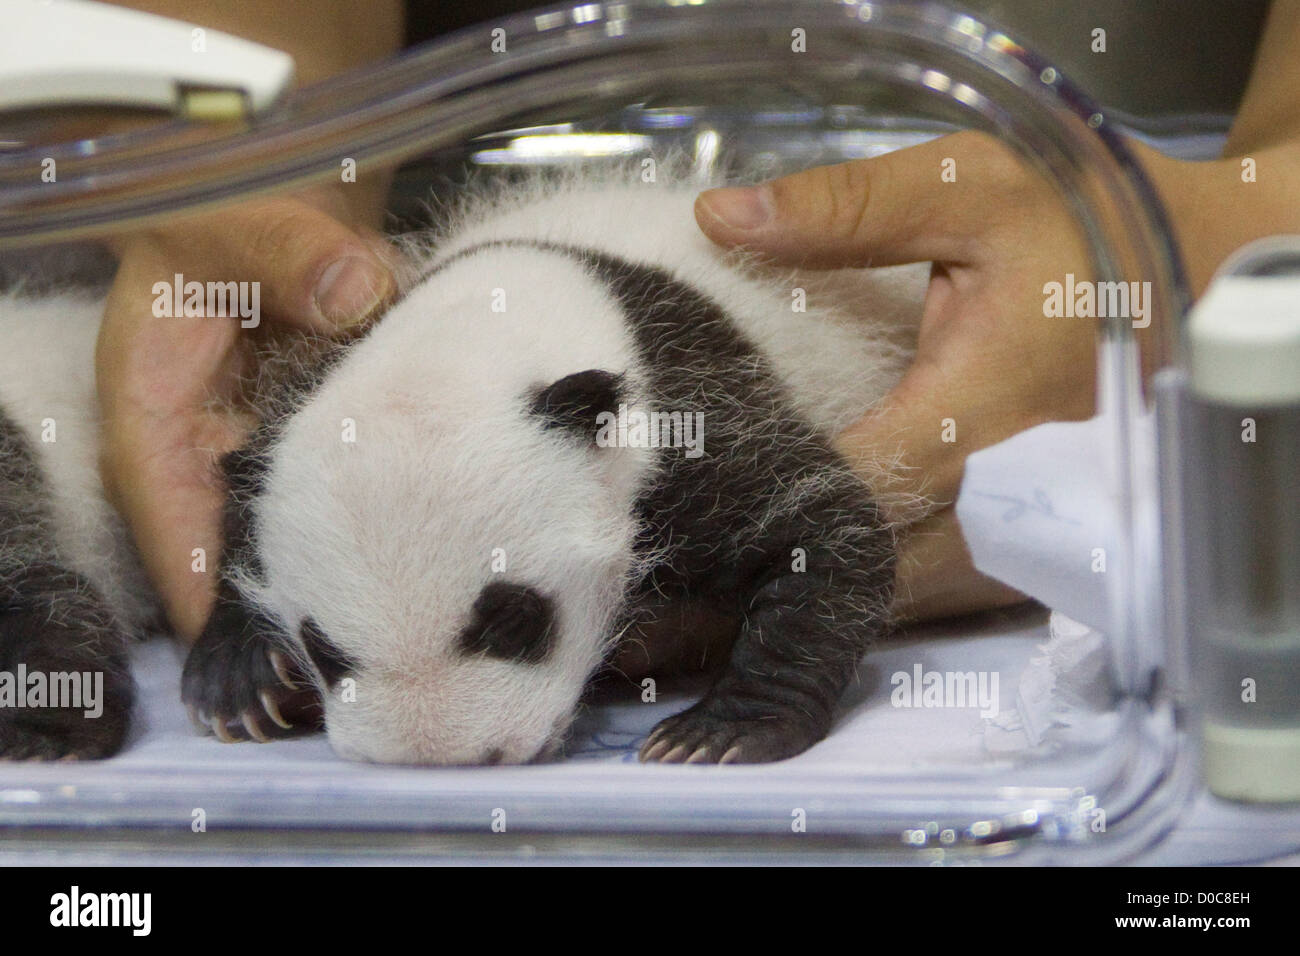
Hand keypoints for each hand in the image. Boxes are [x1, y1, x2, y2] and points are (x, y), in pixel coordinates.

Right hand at [97, 186, 395, 640]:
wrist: (274, 179)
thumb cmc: (224, 202)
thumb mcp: (245, 219)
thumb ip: (296, 254)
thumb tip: (353, 291)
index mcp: (153, 416)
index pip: (171, 531)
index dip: (213, 605)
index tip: (265, 668)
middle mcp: (201, 447)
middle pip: (235, 555)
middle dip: (290, 606)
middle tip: (353, 663)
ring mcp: (258, 445)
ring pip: (291, 531)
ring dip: (338, 568)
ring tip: (398, 624)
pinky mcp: (309, 432)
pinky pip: (336, 492)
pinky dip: (373, 514)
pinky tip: (428, 541)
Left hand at [695, 131, 1102, 619]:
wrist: (1179, 274)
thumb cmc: (1074, 226)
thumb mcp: (970, 186)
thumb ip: (847, 209)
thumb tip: (717, 217)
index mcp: (987, 402)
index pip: (859, 483)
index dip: (776, 486)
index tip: (705, 464)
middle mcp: (1009, 488)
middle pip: (874, 559)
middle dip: (789, 546)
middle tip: (706, 515)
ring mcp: (1027, 530)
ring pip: (906, 590)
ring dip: (829, 574)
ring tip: (750, 543)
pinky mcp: (1033, 544)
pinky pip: (940, 588)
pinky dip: (880, 576)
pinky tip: (826, 549)